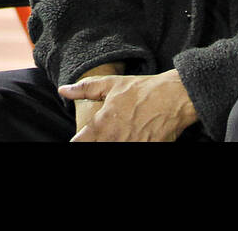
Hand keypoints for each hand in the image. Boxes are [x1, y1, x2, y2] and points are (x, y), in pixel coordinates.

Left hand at [58, 69, 197, 141]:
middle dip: (97, 143)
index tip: (83, 137)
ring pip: (113, 151)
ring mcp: (132, 146)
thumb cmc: (143, 90)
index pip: (79, 142)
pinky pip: (135, 153)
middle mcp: (114, 139)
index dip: (79, 140)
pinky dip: (132, 146)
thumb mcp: (112, 85)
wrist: (175, 97)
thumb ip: (85, 89)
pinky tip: (133, 139)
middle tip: (105, 135)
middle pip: (96, 148)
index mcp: (102, 124)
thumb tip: (63, 90)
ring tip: (120, 136)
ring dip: (113, 144)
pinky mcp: (148, 150)